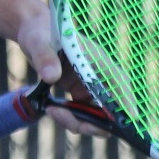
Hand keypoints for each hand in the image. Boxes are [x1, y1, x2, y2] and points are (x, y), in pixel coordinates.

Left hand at [13, 0, 108, 137]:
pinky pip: (81, 114)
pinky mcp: (80, 93)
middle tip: (66, 119)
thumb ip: (45, 58)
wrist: (34, 33)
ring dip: (76, 121)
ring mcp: (91, 87)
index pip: (119, 85)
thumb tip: (52, 77)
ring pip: (95, 117)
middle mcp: (100, 77)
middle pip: (110, 110)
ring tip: (51, 111)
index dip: (123, 106)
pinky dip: (68, 117)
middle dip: (92, 122)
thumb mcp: (38, 43)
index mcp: (99, 61)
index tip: (120, 125)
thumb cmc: (40, 32)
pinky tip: (50, 109)